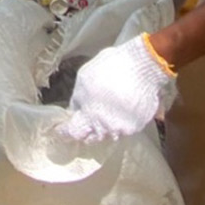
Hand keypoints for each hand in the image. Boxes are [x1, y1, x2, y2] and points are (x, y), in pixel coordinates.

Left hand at [59, 34, 177, 142]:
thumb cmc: (110, 67)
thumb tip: (75, 109)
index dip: (66, 132)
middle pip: (91, 138)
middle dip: (86, 131)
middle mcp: (105, 127)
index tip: (62, 130)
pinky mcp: (137, 126)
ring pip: (109, 134)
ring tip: (105, 114)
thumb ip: (78, 98)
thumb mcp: (84, 77)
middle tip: (86, 122)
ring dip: (104, 127)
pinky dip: (120, 122)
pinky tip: (120, 110)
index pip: (73, 132)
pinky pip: (124, 129)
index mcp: (89, 115)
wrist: (142, 66)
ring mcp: (122, 129)